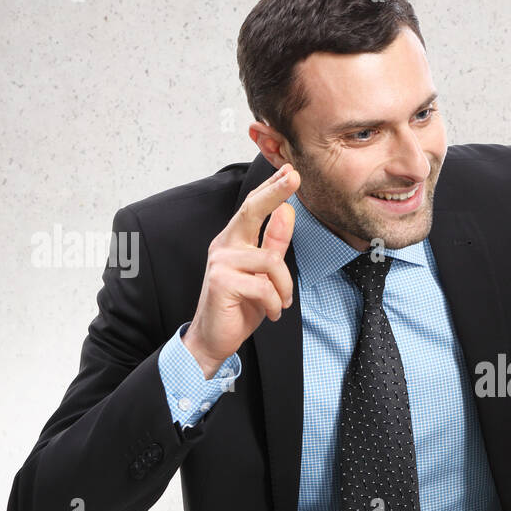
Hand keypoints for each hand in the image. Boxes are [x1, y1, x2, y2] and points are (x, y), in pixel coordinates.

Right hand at [182, 163, 300, 376]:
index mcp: (233, 242)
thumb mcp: (265, 275)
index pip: (253, 209)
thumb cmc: (239, 307)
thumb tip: (286, 212)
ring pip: (271, 261)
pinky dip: (275, 303)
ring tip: (282, 303)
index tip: (291, 172)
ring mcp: (220, 262)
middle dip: (274, 192)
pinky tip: (272, 313)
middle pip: (250, 211)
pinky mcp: (221, 281)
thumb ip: (273, 244)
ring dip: (284, 288)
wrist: (214, 339)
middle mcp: (224, 246)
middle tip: (295, 177)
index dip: (271, 189)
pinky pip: (264, 286)